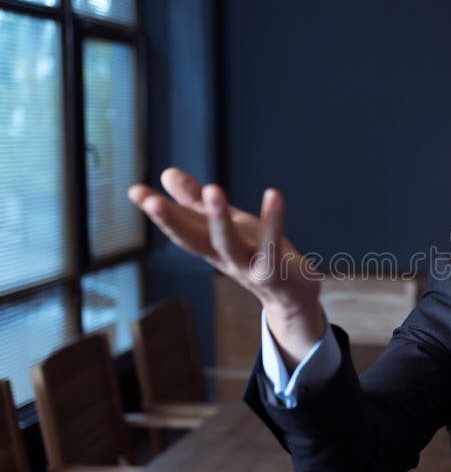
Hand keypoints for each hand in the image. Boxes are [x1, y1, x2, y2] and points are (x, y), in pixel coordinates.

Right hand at [128, 168, 323, 367]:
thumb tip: (166, 174)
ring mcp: (249, 267)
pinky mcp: (275, 271)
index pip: (180, 229)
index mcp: (212, 248)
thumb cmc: (257, 255)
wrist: (293, 297)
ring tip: (212, 190)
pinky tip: (273, 195)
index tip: (134, 192)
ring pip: (229, 245)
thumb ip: (197, 204)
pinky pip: (272, 243)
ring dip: (219, 219)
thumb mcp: (227, 226)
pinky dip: (273, 220)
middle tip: (152, 201)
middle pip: (194, 241)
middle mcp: (225, 260)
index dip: (159, 212)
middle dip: (172, 222)